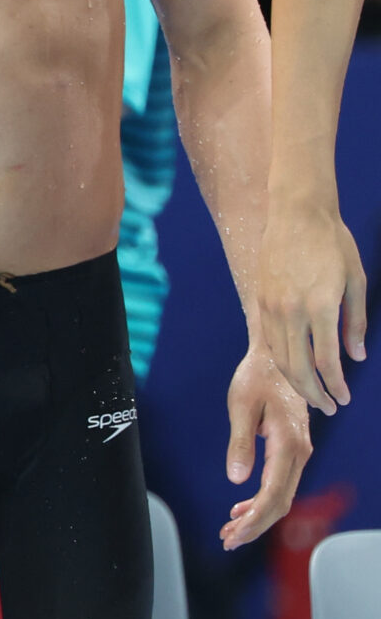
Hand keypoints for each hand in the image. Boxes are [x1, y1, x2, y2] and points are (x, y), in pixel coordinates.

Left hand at [223, 346, 312, 548]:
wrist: (278, 357)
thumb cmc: (257, 376)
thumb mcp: (240, 405)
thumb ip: (240, 442)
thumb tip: (236, 480)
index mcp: (288, 443)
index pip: (273, 493)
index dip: (254, 518)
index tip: (234, 534)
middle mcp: (300, 452)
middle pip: (280, 501)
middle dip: (254, 525)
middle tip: (227, 539)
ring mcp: (299, 452)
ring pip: (282, 495)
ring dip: (257, 515)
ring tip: (230, 530)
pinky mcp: (292, 449)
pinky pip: (281, 482)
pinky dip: (261, 500)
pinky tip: (240, 508)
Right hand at [250, 202, 368, 414]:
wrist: (296, 211)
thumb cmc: (333, 242)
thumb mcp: (356, 281)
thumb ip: (356, 321)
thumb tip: (356, 356)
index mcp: (320, 306)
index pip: (326, 361)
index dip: (337, 385)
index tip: (345, 398)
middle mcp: (291, 310)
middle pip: (298, 367)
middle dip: (314, 393)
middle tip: (329, 406)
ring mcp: (272, 305)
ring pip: (280, 357)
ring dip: (296, 381)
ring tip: (312, 392)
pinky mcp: (261, 299)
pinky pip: (269, 340)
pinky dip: (282, 360)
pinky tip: (295, 366)